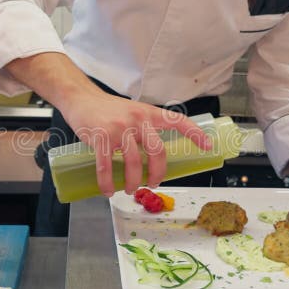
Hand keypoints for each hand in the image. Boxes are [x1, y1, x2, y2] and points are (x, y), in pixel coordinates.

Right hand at [62, 92, 211, 196]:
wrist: (81, 98)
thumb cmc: (108, 110)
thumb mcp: (133, 113)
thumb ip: (146, 129)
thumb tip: (156, 159)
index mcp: (149, 113)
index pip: (178, 120)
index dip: (195, 133)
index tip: (207, 146)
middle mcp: (138, 119)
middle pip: (157, 151)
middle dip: (157, 173)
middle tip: (152, 184)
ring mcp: (119, 127)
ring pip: (132, 161)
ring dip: (131, 182)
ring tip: (128, 189)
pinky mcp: (100, 136)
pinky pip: (106, 165)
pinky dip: (107, 182)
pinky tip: (107, 190)